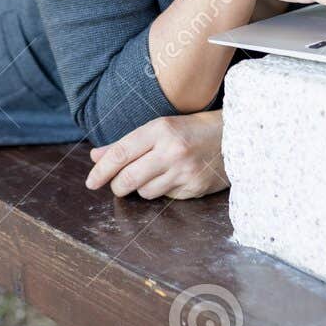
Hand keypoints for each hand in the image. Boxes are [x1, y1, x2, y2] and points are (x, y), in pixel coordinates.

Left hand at [85, 111, 227, 199]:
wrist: (235, 135)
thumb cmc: (191, 129)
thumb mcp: (159, 127)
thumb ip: (126, 144)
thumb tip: (95, 157)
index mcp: (160, 130)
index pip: (120, 154)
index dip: (101, 171)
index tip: (90, 182)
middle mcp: (172, 151)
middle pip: (128, 179)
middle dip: (116, 186)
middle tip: (116, 185)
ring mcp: (185, 172)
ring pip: (145, 192)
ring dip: (141, 188)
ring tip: (153, 174)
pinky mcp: (195, 188)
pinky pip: (166, 197)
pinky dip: (163, 191)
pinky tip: (173, 177)